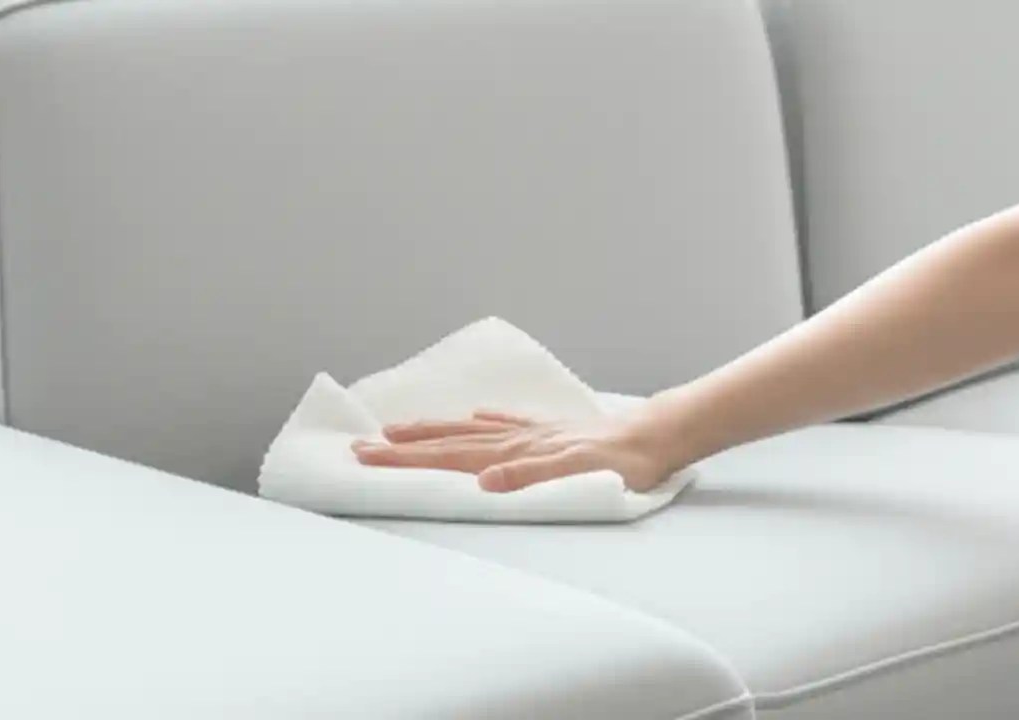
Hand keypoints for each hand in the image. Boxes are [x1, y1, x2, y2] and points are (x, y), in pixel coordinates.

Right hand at [351, 409, 672, 492]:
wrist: (657, 436)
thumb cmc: (620, 464)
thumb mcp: (578, 476)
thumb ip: (530, 478)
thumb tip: (484, 482)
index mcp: (514, 453)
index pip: (447, 457)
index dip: (405, 458)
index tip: (366, 455)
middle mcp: (514, 439)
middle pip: (447, 441)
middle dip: (402, 445)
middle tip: (361, 445)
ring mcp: (530, 432)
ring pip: (468, 430)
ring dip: (431, 431)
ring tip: (398, 428)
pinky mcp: (549, 431)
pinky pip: (504, 423)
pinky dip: (481, 421)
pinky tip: (472, 416)